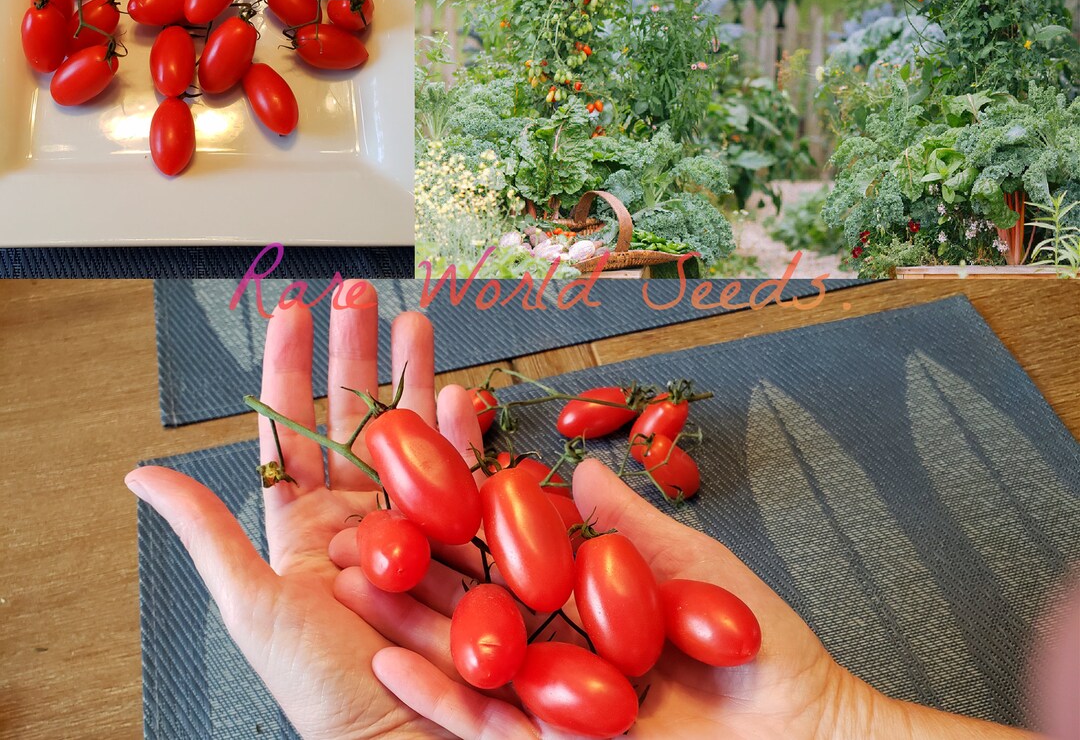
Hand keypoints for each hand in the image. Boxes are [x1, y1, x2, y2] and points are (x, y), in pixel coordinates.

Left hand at [126, 283, 457, 739]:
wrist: (406, 734)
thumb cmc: (325, 682)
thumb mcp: (252, 604)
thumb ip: (207, 530)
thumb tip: (142, 474)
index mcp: (303, 526)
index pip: (293, 426)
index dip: (292, 365)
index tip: (296, 310)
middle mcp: (360, 515)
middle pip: (355, 414)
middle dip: (358, 350)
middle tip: (360, 292)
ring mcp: (413, 522)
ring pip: (411, 429)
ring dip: (415, 373)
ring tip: (415, 322)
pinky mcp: (462, 538)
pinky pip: (462, 472)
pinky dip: (463, 430)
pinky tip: (461, 393)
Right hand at [335, 448, 1041, 739]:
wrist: (808, 735)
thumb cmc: (762, 648)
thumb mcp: (693, 568)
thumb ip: (632, 525)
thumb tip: (584, 467)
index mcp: (586, 603)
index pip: (506, 556)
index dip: (454, 524)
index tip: (404, 486)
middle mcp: (559, 650)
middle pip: (470, 607)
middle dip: (407, 574)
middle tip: (344, 538)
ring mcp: (552, 702)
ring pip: (463, 662)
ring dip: (400, 628)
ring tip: (345, 588)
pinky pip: (485, 723)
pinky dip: (436, 695)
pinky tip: (389, 662)